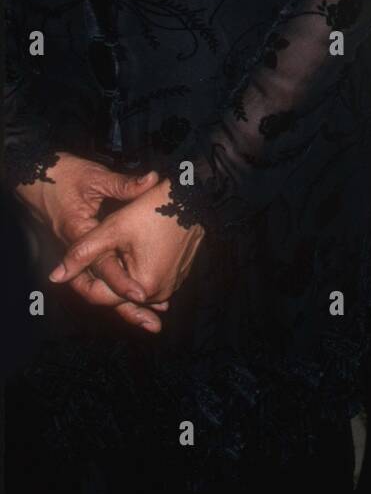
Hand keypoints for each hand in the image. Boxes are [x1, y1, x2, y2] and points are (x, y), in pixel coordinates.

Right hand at [15, 155, 169, 330]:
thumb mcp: (94, 177)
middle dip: (124, 307)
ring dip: (124, 303)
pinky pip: (101, 275)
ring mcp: (78, 252)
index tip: (142, 294)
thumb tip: (151, 179)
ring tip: (151, 319)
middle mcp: (76, 248)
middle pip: (98, 288)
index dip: (121, 281)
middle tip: (150, 324)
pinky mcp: (83, 251)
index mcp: (78, 232)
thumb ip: (122, 184)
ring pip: (100, 285)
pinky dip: (119, 287)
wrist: (37, 175)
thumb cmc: (63, 175)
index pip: (101, 264)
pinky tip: (141, 296)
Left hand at [50, 182, 203, 332]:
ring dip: (120, 275)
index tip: (68, 270)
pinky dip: (137, 271)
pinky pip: (150, 278)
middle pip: (118, 294)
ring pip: (133, 285)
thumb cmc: (153, 210)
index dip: (80, 284)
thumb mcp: (112, 229)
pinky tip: (131, 254)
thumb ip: (82, 253)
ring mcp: (171, 284)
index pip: (100, 297)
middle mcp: (160, 292)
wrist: (192, 196)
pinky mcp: (177, 274)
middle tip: (89, 259)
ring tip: (110, 256)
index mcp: (143, 285)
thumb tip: (55, 277)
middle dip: (102, 279)